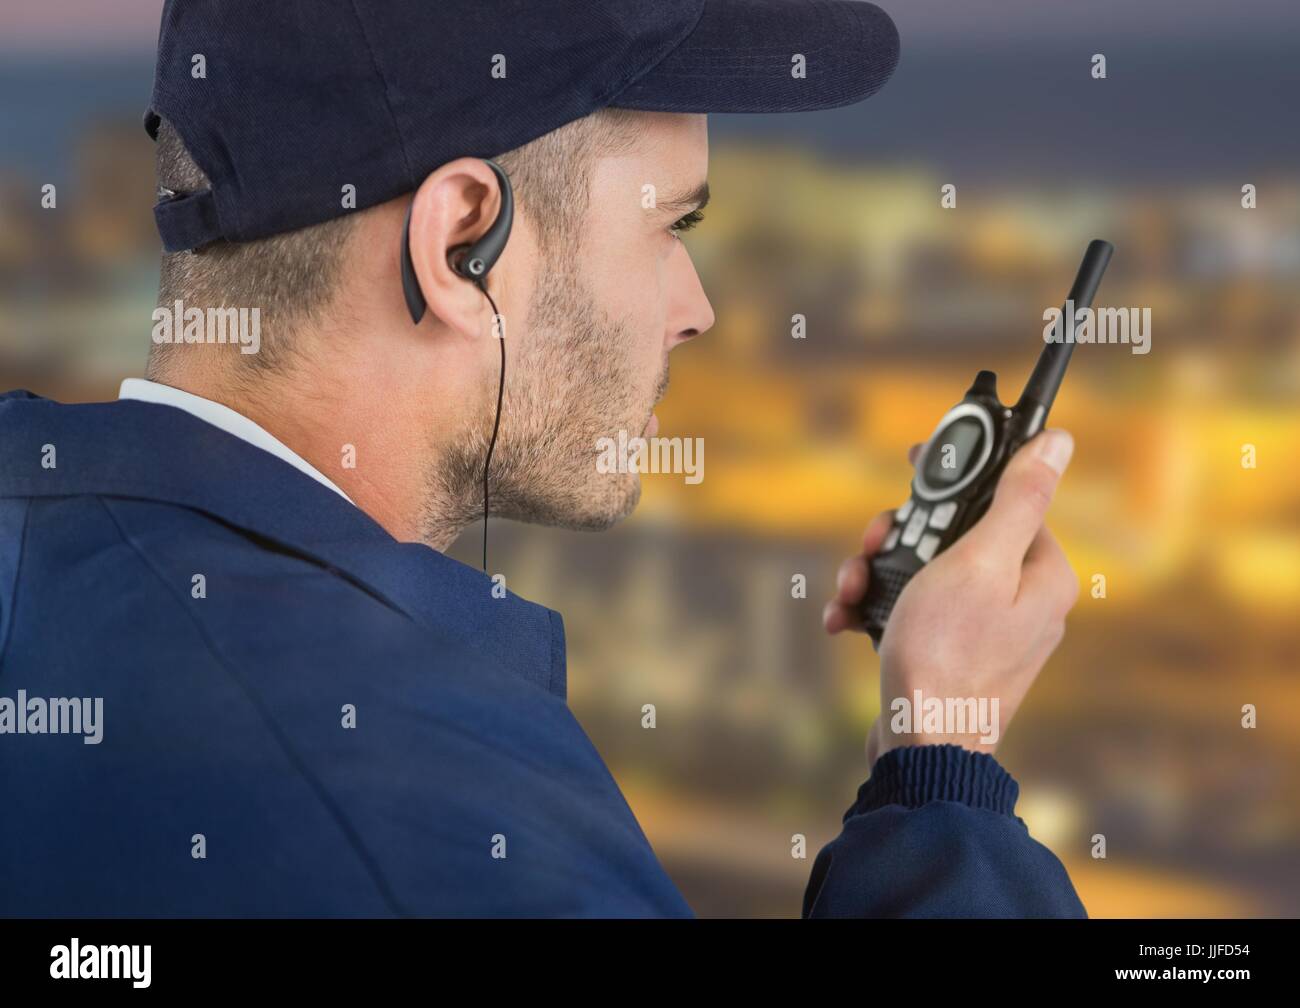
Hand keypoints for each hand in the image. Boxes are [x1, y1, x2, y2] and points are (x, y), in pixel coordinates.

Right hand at [825, 430, 1078, 761]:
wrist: (919, 747)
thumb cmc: (948, 655)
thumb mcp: (979, 561)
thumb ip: (1018, 498)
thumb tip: (1059, 441)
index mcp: (1041, 574)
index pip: (1002, 499)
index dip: (955, 482)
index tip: (916, 467)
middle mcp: (1021, 601)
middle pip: (956, 535)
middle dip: (902, 536)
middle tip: (874, 546)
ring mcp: (984, 631)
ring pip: (926, 572)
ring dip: (878, 572)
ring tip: (852, 590)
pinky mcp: (949, 655)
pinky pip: (913, 611)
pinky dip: (877, 608)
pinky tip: (847, 619)